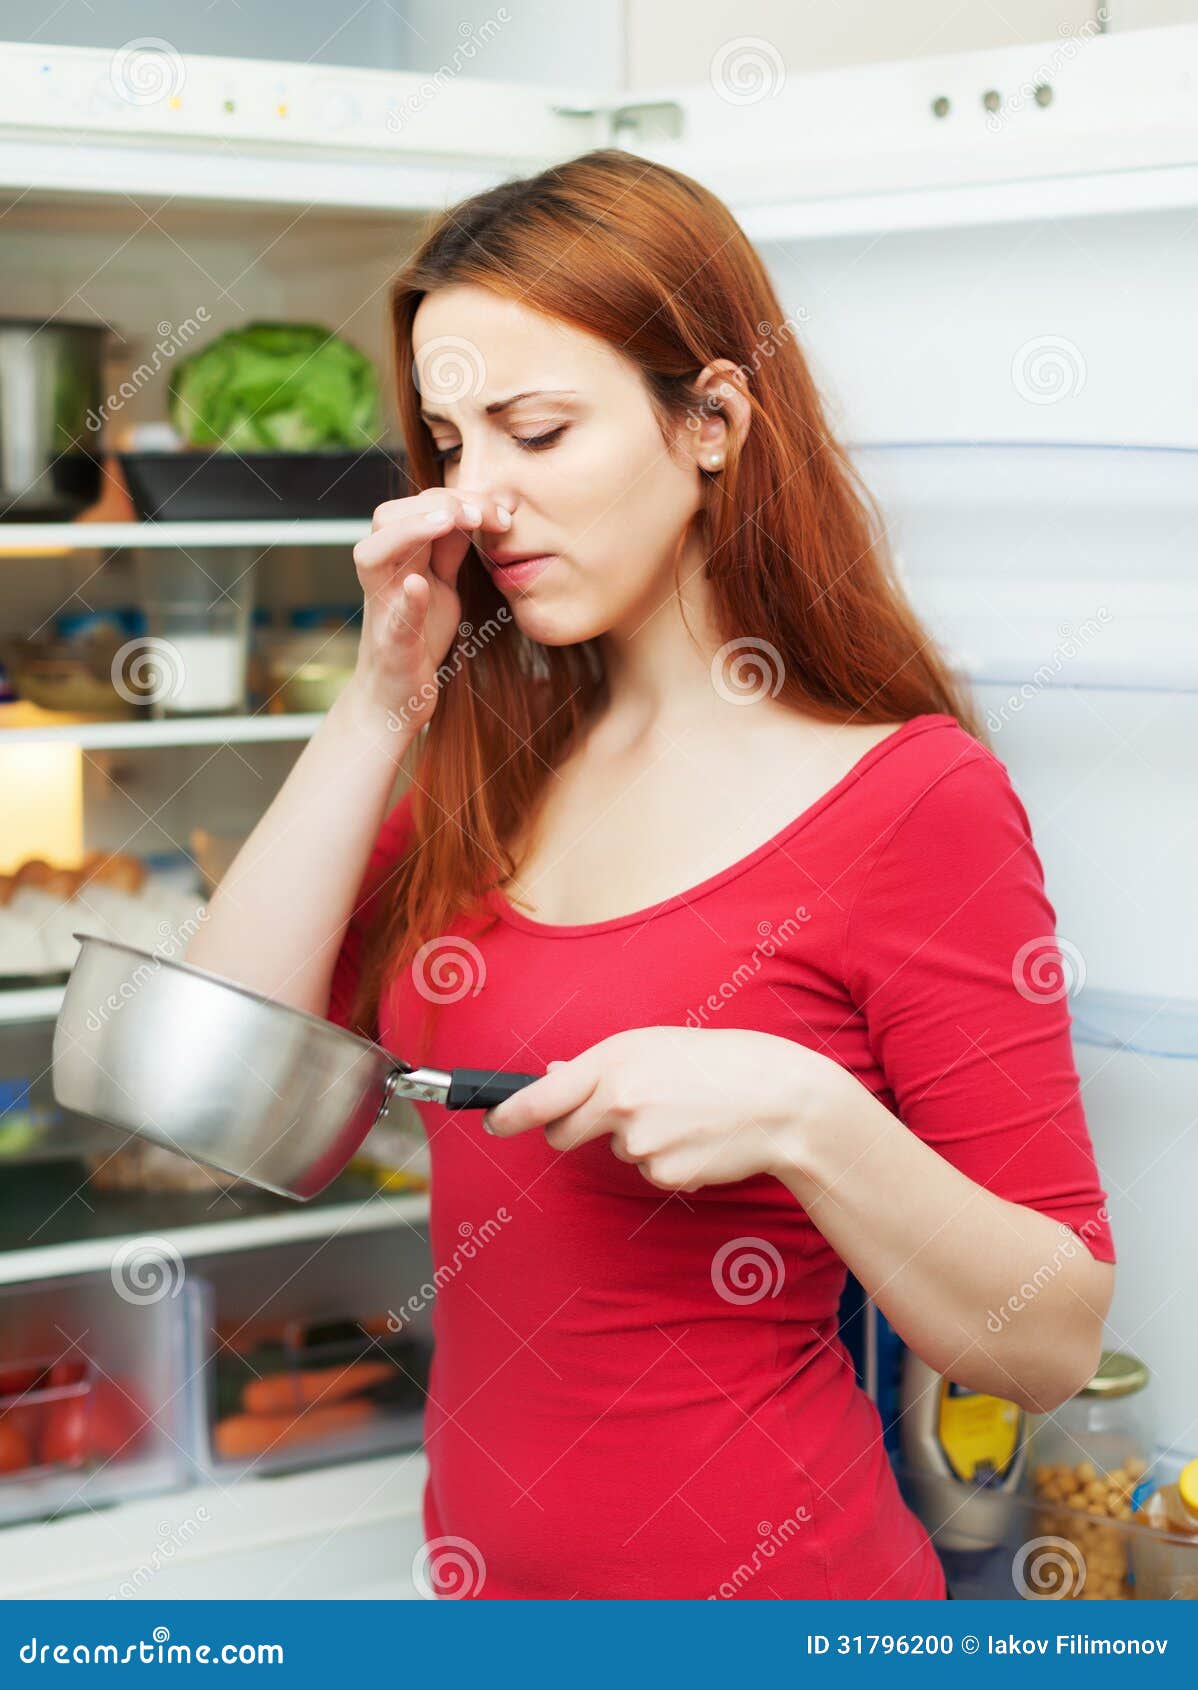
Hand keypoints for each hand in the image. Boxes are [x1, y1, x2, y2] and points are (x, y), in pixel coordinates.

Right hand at [347, 487, 512, 733]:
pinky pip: (392, 618)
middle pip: (387, 517)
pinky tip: (418, 585)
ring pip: (372, 555)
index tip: (501, 508)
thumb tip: (481, 507)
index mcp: (399, 556)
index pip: (417, 507)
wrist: (397, 694)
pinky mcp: (393, 645)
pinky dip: (405, 600)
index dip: (457, 496)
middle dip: (435, 504)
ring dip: (410, 531)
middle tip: (480, 513)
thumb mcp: (442, 580)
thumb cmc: (419, 633)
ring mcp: (382, 608)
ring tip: (447, 520)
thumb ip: (451, 546)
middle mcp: (384, 575)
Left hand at [482, 1026, 852, 1190]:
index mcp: (613, 1062)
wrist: (780, 1099)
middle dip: (573, 1130)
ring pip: (617, 1150)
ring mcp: (640, 1142)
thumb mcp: (655, 1045)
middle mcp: (619, 1102)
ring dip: (639, 1137)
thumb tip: (552, 1076)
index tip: (492, 1122)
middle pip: (563, 1134)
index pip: (541, 1097)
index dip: (508, 1114)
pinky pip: (650, 1170)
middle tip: (618, 1112)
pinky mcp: (664, 1174)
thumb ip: (601, 1064)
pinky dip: (668, 1159)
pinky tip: (698, 1136)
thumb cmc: (720, 1062)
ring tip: (685, 1112)